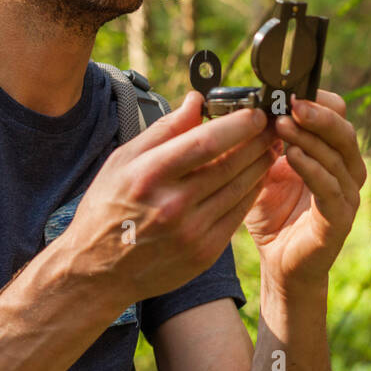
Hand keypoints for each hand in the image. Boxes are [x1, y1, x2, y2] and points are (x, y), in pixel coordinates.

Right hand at [65, 91, 278, 305]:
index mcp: (149, 176)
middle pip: (229, 165)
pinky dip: (251, 192)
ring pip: (239, 189)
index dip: (238, 125)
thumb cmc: (107, 208)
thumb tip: (196, 101)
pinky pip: (237, 215)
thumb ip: (163, 130)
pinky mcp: (203, 253)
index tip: (256, 113)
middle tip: (272, 125)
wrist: (98, 269)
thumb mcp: (122, 161)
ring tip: (270, 146)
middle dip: (257, 141)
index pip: (205, 142)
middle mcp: (172, 205)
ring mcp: (191, 232)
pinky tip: (256, 176)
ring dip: (260, 165)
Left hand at [244, 90, 367, 291]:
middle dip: (317, 114)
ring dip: (310, 138)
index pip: (337, 115)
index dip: (317, 100)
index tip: (288, 91)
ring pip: (339, 156)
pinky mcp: (339, 220)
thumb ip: (263, 141)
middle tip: (291, 103)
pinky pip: (331, 189)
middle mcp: (346, 171)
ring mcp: (346, 196)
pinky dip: (313, 169)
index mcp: (331, 153)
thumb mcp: (263, 168)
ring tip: (283, 125)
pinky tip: (292, 157)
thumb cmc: (271, 213)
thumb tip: (248, 105)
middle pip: (343, 131)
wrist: (278, 263)